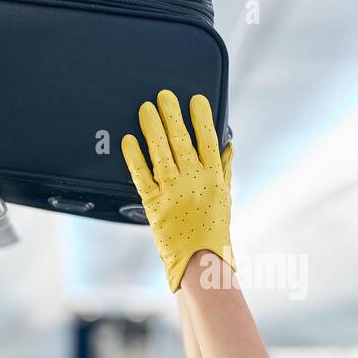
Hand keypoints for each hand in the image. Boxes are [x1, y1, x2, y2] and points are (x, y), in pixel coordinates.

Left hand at [121, 90, 234, 291]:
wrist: (201, 262)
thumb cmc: (214, 231)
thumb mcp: (225, 197)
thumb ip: (225, 169)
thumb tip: (229, 145)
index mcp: (214, 178)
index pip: (208, 141)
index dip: (201, 118)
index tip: (196, 100)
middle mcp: (194, 181)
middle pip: (182, 141)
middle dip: (173, 116)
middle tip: (164, 95)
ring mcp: (174, 191)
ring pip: (161, 153)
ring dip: (152, 128)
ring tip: (146, 108)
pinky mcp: (155, 204)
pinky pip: (142, 175)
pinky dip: (135, 157)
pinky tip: (129, 140)